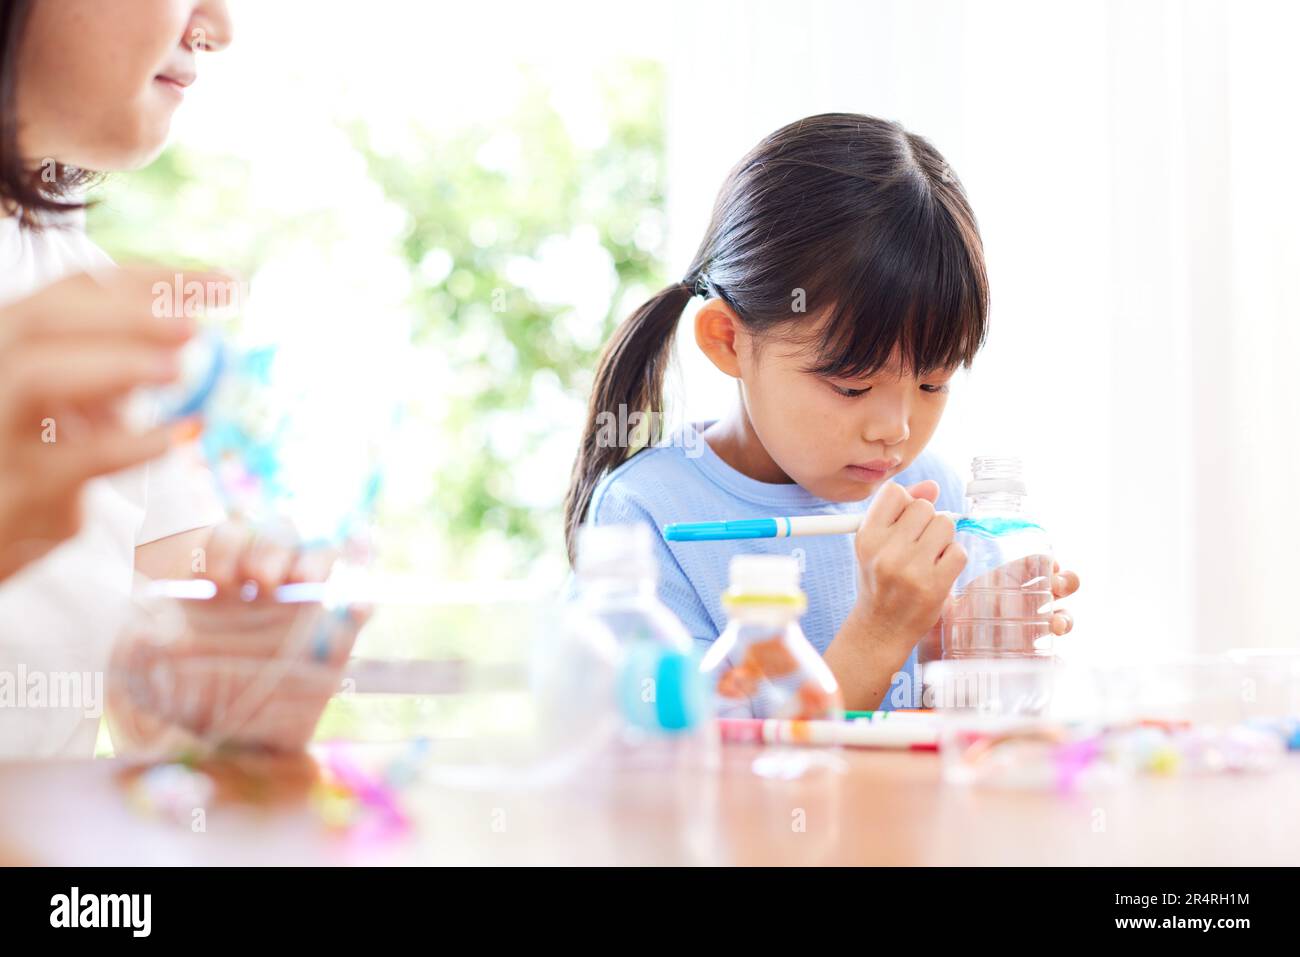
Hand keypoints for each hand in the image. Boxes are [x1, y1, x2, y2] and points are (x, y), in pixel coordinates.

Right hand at [0, 266, 223, 581]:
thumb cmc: (23, 472)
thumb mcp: (63, 412)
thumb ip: (103, 374)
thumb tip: (179, 338)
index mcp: (5, 348)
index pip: (72, 292)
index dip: (150, 281)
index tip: (227, 285)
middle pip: (44, 320)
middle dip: (125, 313)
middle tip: (197, 326)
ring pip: (36, 376)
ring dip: (112, 363)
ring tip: (177, 368)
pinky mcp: (10, 496)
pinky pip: (69, 463)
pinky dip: (125, 447)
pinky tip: (170, 440)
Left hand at [110, 523, 367, 754]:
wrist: (214, 758)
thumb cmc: (170, 706)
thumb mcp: (142, 671)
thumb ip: (140, 647)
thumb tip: (141, 633)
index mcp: (218, 582)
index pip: (229, 536)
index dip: (224, 546)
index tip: (214, 579)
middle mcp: (261, 589)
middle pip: (279, 536)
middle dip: (270, 547)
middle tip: (258, 579)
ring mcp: (299, 613)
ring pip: (320, 558)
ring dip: (313, 560)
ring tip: (301, 582)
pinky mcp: (330, 648)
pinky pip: (354, 615)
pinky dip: (359, 606)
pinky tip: (354, 608)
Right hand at [851, 479, 965, 653]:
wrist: (880, 629)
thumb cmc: (879, 581)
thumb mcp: (877, 544)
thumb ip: (901, 511)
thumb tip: (932, 486)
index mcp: (867, 536)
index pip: (895, 493)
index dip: (906, 503)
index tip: (905, 521)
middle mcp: (886, 550)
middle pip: (925, 507)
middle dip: (927, 522)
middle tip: (918, 545)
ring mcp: (910, 569)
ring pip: (945, 525)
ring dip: (943, 539)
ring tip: (929, 558)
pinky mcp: (933, 585)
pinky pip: (959, 551)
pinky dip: (953, 559)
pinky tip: (939, 571)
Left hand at [918, 557, 1080, 663]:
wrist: (944, 663)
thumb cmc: (945, 628)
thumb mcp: (944, 605)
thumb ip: (945, 595)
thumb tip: (946, 594)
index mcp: (1006, 584)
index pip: (1036, 566)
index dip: (1049, 562)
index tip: (1052, 564)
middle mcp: (1022, 604)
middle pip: (1058, 587)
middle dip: (1066, 583)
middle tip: (1057, 587)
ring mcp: (1030, 629)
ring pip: (1061, 617)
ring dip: (1066, 618)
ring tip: (1056, 624)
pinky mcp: (1029, 656)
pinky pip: (1051, 657)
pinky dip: (1056, 660)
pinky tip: (1053, 660)